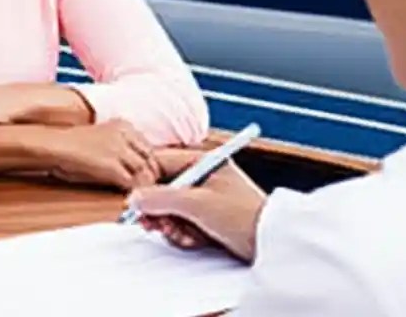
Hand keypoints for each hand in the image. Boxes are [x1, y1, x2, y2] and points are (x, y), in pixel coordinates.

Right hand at [48, 119, 162, 190]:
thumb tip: (132, 164)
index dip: (150, 163)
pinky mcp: (111, 165)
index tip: (148, 173)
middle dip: (151, 174)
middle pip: (150, 159)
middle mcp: (124, 135)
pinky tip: (128, 195)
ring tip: (140, 194)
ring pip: (145, 171)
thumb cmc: (71, 143)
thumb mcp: (101, 135)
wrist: (55, 145)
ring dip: (144, 184)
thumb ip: (119, 144)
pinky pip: (131, 181)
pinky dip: (133, 190)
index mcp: (123, 125)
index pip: (148, 146)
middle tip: (147, 187)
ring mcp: (118, 149)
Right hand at [128, 158, 266, 260]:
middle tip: (152, 224)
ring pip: (170, 209)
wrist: (271, 244)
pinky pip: (182, 224)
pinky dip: (182, 234)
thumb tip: (133, 198)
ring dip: (170, 225)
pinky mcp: (208, 219)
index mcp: (201, 161)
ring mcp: (205, 199)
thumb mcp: (197, 203)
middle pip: (162, 189)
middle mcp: (202, 177)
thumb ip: (161, 198)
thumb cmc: (244, 215)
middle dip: (157, 209)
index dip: (144, 183)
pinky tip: (192, 240)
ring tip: (180, 233)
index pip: (159, 164)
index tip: (136, 203)